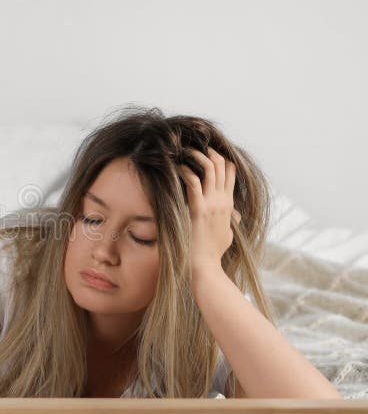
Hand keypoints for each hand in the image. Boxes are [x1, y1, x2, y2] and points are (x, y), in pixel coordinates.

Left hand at [178, 146, 241, 270]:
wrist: (204, 267)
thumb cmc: (211, 253)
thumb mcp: (227, 234)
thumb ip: (230, 221)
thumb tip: (235, 217)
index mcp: (228, 204)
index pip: (231, 172)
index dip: (221, 158)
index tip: (207, 152)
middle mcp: (222, 201)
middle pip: (222, 165)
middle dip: (209, 152)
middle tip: (194, 146)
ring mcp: (212, 204)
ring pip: (210, 168)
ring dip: (196, 156)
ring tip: (184, 152)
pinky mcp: (198, 209)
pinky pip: (194, 182)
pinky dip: (186, 171)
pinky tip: (177, 169)